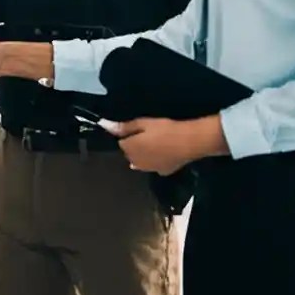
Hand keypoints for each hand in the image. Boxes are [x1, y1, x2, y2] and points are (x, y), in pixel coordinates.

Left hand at [100, 116, 227, 175]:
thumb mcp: (144, 123)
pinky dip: (156, 161)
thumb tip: (103, 125)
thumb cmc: (165, 129)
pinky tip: (165, 153)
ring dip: (144, 154)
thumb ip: (124, 127)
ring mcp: (149, 169)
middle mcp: (135, 162)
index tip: (139, 130)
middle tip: (149, 135)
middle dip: (135, 146)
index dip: (129, 135)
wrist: (190, 142)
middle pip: (130, 153)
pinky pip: (154, 166)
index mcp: (130, 148)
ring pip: (140, 162)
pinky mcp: (162, 172)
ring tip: (157, 144)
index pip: (121, 142)